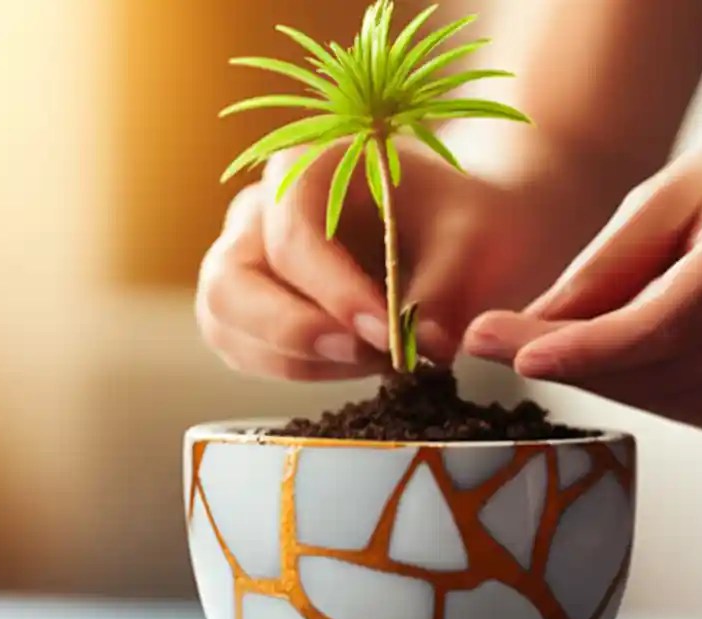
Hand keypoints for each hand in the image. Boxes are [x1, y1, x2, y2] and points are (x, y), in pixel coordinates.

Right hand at [196, 136, 616, 380]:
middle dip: (295, 334)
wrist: (471, 230)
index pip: (293, 239)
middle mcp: (262, 208)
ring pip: (224, 322)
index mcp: (310, 165)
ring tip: (381, 361)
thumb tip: (422, 345)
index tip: (393, 336)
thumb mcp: (477, 242)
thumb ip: (443, 290)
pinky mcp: (256, 305)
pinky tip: (362, 364)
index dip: (335, 296)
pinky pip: (245, 348)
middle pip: (230, 284)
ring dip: (296, 361)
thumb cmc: (472, 221)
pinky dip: (297, 370)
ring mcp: (249, 257)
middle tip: (373, 359)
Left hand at [465, 123, 701, 440]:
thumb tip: (532, 329)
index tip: (506, 348)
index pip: (668, 320)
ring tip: (567, 335)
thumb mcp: (673, 191)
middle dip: (573, 360)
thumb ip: (606, 263)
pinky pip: (700, 411)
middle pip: (665, 368)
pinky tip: (634, 352)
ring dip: (605, 376)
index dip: (585, 347)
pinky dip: (649, 388)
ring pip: (675, 399)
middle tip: (498, 340)